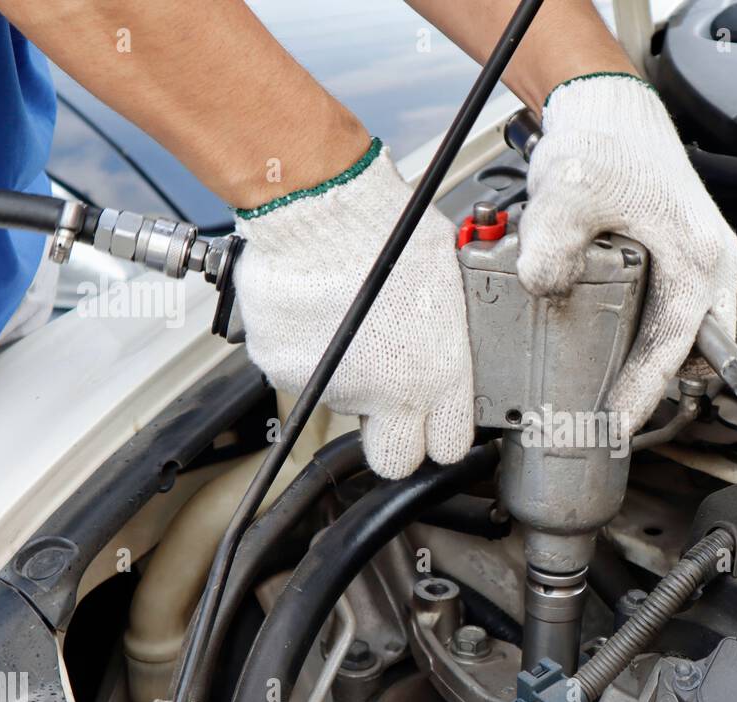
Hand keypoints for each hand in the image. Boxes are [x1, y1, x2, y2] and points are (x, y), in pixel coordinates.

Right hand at [234, 140, 473, 478]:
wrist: (322, 206)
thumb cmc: (388, 228)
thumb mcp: (447, 280)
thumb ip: (447, 333)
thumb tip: (449, 340)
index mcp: (439, 377)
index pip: (447, 446)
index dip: (438, 434)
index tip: (434, 421)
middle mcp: (389, 395)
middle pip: (393, 460)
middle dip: (393, 438)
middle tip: (389, 397)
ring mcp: (335, 387)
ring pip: (342, 403)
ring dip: (346, 372)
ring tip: (347, 316)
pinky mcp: (287, 371)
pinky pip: (297, 371)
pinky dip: (303, 349)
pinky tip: (314, 309)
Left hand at [518, 74, 736, 432]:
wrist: (609, 105)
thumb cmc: (607, 140)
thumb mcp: (570, 191)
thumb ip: (552, 243)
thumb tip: (541, 287)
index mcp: (698, 257)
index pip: (674, 346)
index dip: (643, 392)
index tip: (617, 425)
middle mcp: (709, 264)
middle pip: (689, 350)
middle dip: (652, 387)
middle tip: (610, 417)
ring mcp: (696, 262)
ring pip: (682, 335)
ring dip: (648, 362)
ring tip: (605, 389)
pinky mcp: (675, 258)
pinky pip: (667, 313)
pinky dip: (642, 336)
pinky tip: (605, 344)